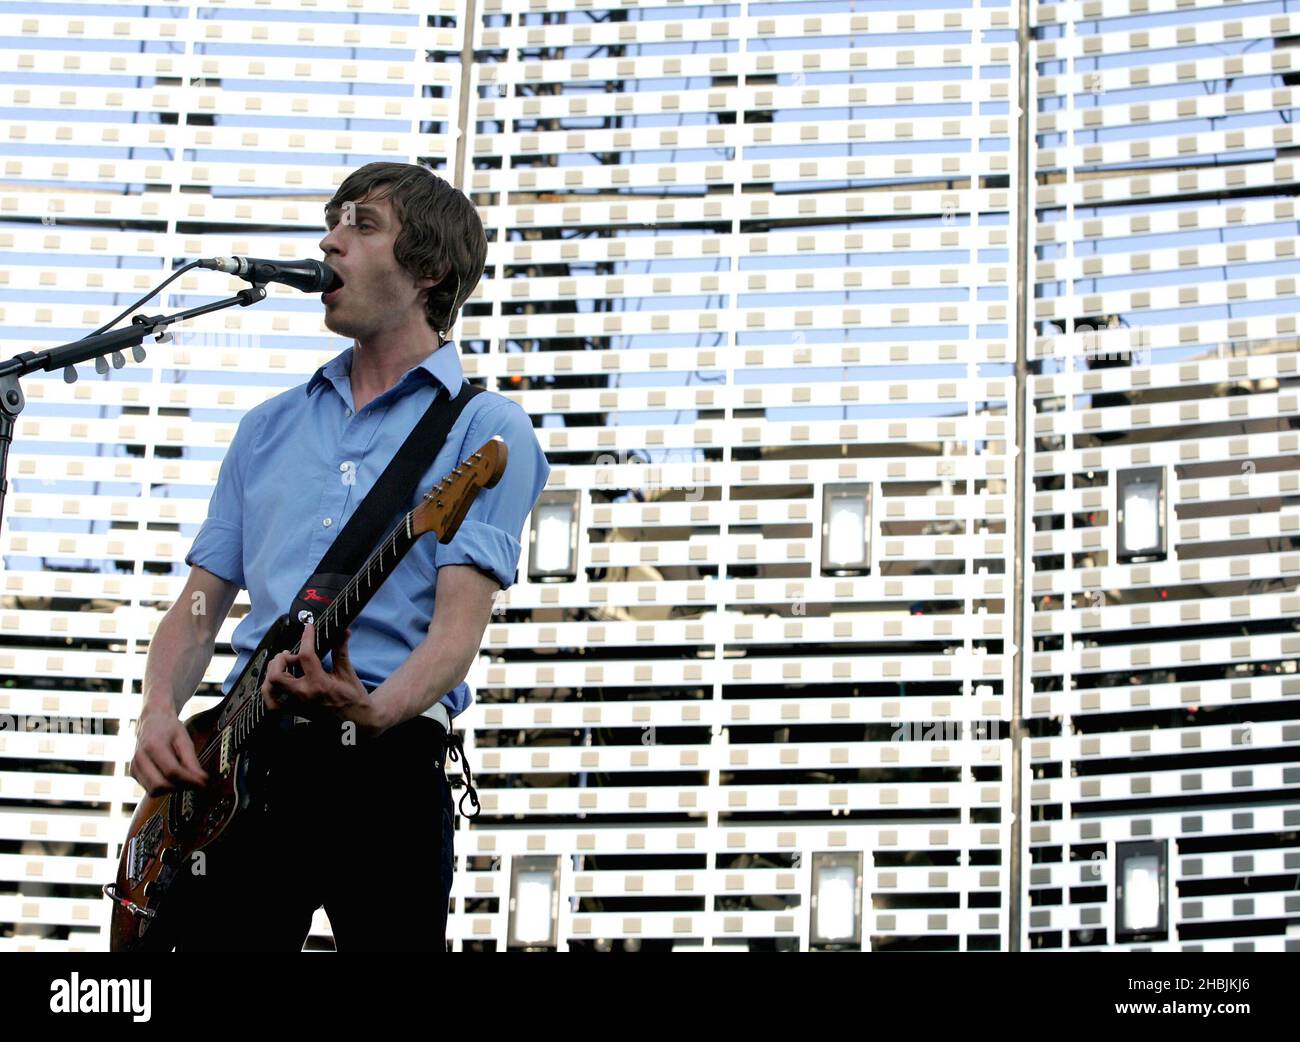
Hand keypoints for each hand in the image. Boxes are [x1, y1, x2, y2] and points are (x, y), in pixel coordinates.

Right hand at [131, 710, 208, 796]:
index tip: (203, 784)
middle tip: (193, 781)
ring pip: (153, 791)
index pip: (172, 772)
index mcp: (153, 746)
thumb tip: (202, 780)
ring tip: (182, 777)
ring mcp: (134, 766)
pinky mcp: (133, 773)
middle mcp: (140, 758)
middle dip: (179, 787)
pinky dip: (163, 786)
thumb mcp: (184, 740)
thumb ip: (192, 761)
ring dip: (170, 789)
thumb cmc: (169, 728)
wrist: (152, 719)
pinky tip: (170, 775)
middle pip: (159, 786)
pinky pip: (149, 789)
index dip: (189, 780)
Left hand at [260, 622, 384, 736]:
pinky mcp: (295, 711)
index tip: (308, 628)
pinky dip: (270, 691)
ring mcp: (297, 705)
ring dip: (271, 674)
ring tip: (281, 667)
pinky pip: (272, 703)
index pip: (306, 656)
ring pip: (270, 689)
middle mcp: (305, 695)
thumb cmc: (353, 699)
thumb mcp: (347, 673)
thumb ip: (341, 651)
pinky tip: (277, 683)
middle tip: (290, 655)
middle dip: (280, 660)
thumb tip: (343, 631)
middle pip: (277, 675)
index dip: (307, 637)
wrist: (356, 722)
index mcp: (320, 684)